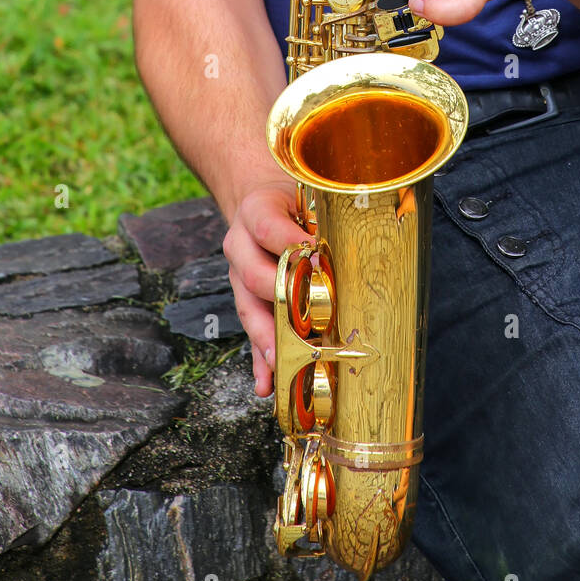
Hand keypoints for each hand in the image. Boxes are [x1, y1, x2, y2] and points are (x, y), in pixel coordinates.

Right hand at [223, 180, 309, 397]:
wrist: (259, 203)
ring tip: (284, 360)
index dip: (293, 245)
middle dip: (283, 298)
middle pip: (255, 275)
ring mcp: (237, 274)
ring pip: (249, 308)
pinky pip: (249, 330)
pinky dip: (258, 359)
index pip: (269, 229)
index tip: (320, 260)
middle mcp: (239, 245)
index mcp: (255, 212)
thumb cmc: (291, 203)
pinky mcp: (242, 299)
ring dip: (268, 336)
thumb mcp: (303, 197)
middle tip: (311, 314)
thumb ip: (317, 221)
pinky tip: (266, 383)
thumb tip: (342, 250)